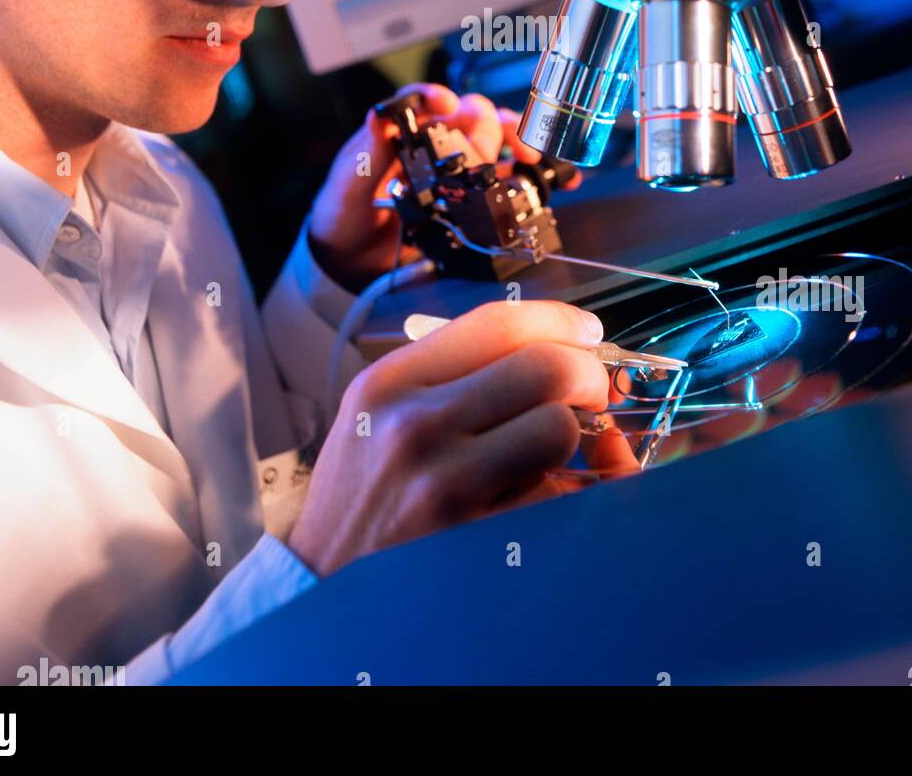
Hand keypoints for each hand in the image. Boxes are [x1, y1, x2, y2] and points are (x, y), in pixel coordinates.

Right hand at [287, 301, 610, 575]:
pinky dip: (566, 495)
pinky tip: (547, 497)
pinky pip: (556, 498)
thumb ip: (452, 376)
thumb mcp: (378, 417)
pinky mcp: (476, 540)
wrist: (322, 591)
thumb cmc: (361, 499)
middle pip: (545, 368)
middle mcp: (415, 425)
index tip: (585, 332)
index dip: (560, 320)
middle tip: (589, 393)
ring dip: (572, 439)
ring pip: (558, 428)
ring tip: (554, 451)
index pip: (499, 323)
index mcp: (391, 383)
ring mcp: (446, 484)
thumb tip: (555, 352)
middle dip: (586, 376)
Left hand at [307, 82, 574, 290]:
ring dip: (518, 141)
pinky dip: (537, 174)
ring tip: (529, 155)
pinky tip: (557, 177)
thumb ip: (364, 155)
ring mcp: (458, 171)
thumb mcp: (345, 189)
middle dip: (484, 126)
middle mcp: (434, 145)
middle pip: (472, 116)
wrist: (352, 267)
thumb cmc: (342, 220)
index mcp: (401, 135)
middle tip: (484, 151)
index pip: (425, 100)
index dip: (440, 97)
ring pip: (498, 140)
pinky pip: (511, 178)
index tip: (448, 105)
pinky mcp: (476, 199)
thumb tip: (378, 116)